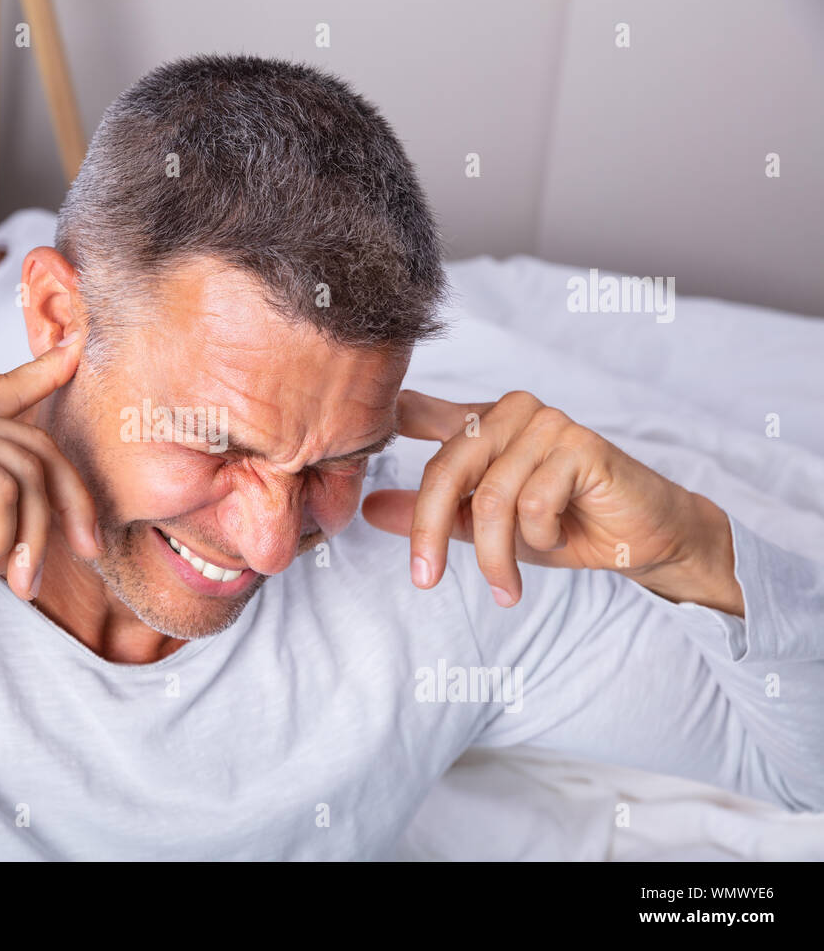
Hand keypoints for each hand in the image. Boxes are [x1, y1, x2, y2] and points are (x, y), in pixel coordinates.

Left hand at [361, 390, 741, 614]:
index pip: (422, 414)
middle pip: (445, 470)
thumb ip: (432, 514)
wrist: (642, 539)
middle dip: (429, 534)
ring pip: (490, 499)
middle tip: (425, 582)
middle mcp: (511, 412)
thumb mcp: (484, 527)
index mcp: (484, 423)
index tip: (356, 426)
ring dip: (495, 556)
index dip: (389, 417)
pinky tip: (559, 540)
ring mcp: (547, 424)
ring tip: (508, 586)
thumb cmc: (563, 527)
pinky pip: (532, 504)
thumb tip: (370, 510)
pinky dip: (538, 540)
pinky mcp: (580, 445)